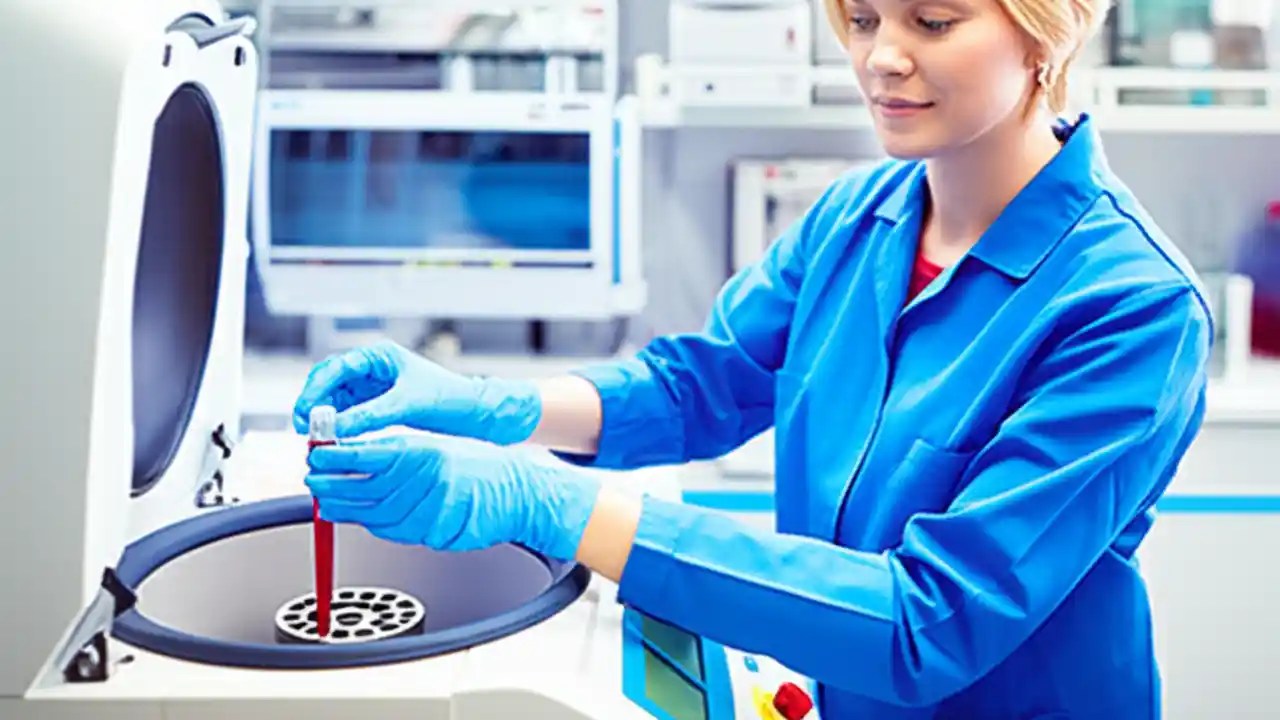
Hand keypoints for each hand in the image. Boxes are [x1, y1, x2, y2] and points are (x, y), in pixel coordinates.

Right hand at [292, 341, 540, 443]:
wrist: (472, 414)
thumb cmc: (448, 399)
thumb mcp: (406, 405)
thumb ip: (370, 415)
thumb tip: (336, 428)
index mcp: (379, 356)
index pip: (336, 368)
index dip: (317, 389)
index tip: (307, 411)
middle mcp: (372, 369)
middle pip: (329, 382)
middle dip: (314, 403)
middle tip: (303, 427)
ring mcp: (372, 387)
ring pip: (335, 400)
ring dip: (323, 417)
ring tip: (315, 437)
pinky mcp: (376, 405)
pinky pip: (347, 413)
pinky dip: (337, 426)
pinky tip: (332, 440)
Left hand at [305, 434, 600, 560]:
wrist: (519, 491)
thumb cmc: (479, 467)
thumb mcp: (437, 446)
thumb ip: (399, 453)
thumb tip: (354, 459)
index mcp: (424, 448)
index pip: (368, 452)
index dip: (337, 455)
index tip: (316, 454)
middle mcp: (425, 477)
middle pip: (363, 485)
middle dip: (332, 484)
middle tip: (313, 480)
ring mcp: (432, 505)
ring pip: (374, 512)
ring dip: (346, 508)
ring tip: (327, 502)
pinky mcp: (438, 530)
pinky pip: (396, 531)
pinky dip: (375, 525)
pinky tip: (365, 518)